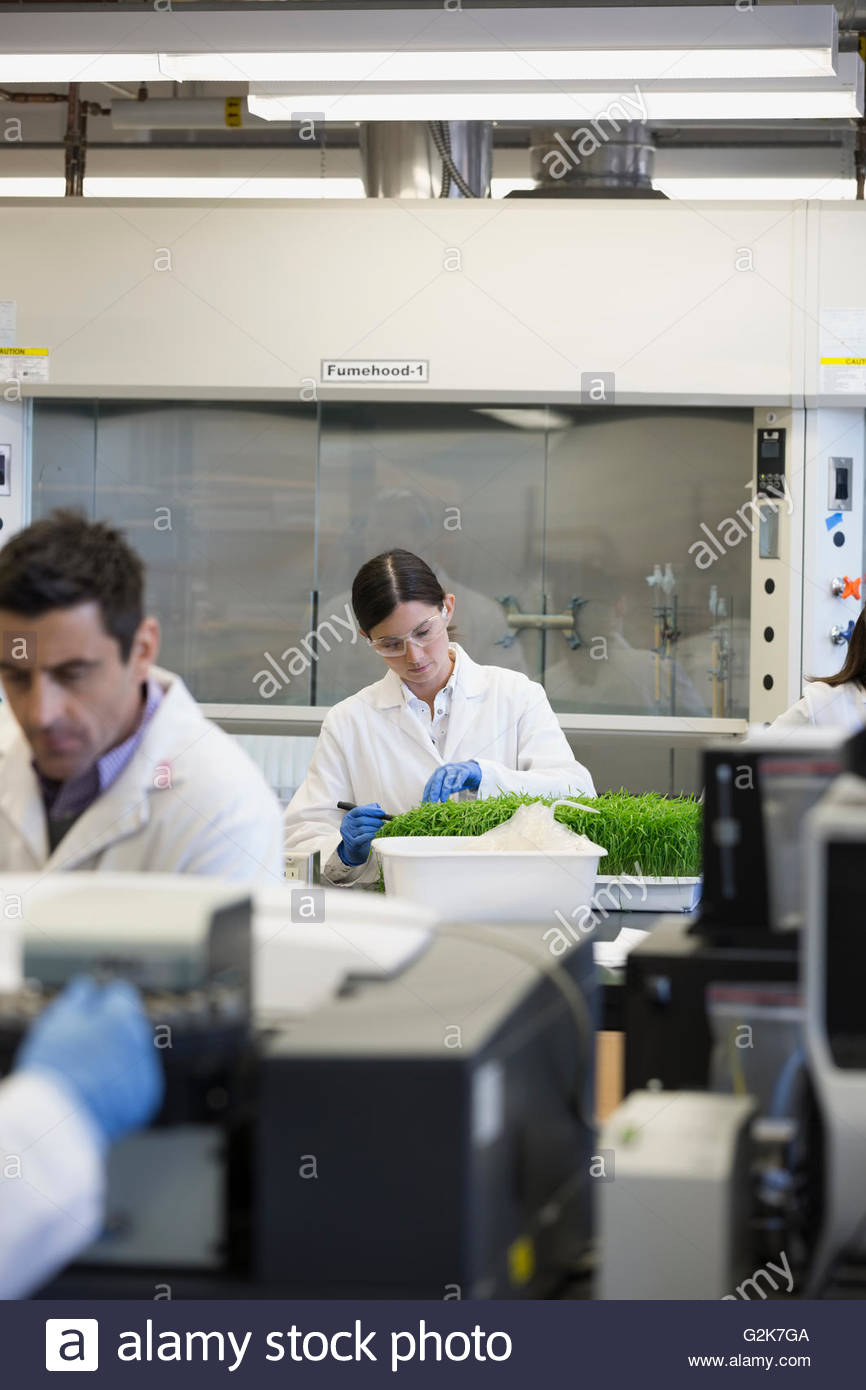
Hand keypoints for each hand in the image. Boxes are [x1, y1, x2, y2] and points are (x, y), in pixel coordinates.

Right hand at [14, 976, 163, 1146]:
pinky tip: (98, 1095)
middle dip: (112, 1033)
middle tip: (83, 1050)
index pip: (121, 994)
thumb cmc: (57, 1064)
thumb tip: (88, 986)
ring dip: (118, 1060)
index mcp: (123, 1014)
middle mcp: (143, 1038)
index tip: (88, 1013)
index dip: (102, 1002)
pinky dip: (121, 1087)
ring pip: (134, 1056)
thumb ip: (79, 998)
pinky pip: (136, 1085)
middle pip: (130, 1026)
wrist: (63, 1118)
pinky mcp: (147, 1098)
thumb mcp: (59, 1021)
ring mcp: (148, 1069)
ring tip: (86, 1076)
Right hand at [338, 803, 386, 866]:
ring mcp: (348, 834)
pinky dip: (371, 835)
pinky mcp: (352, 843)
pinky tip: (374, 834)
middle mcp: (346, 824)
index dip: (372, 811)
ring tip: (378, 828)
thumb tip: (378, 807)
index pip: (359, 810)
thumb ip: (369, 810)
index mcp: (349, 816)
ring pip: (363, 829)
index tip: (382, 812)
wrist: (354, 846)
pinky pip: (363, 838)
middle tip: (382, 822)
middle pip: (362, 820)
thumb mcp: (362, 818)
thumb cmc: (359, 830)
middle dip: (375, 821)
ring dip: (374, 828)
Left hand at [422, 760, 481, 802]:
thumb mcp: (447, 787)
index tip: (424, 806)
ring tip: (443, 800)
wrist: (472, 770)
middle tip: (432, 803)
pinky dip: (458, 782)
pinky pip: (461, 776)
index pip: (429, 785)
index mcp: (437, 774)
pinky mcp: (465, 770)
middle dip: (433, 793)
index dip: (426, 795)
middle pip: (436, 781)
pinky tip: (456, 789)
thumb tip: (432, 807)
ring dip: (444, 789)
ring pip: (447, 779)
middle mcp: (444, 770)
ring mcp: (454, 769)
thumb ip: (440, 793)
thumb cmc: (457, 780)